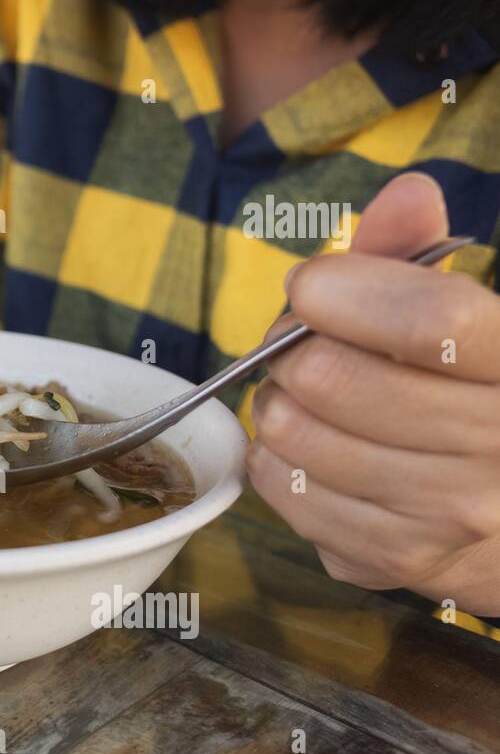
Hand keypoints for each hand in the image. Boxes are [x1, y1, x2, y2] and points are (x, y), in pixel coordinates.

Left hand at [247, 173, 499, 615]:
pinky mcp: (389, 560)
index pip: (435, 322)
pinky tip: (316, 452)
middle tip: (304, 347)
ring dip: (280, 405)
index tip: (312, 285)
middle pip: (333, 378)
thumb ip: (425, 257)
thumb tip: (406, 193)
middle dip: (293, 348)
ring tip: (313, 401)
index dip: (350, 291)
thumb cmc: (477, 401)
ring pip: (291, 433)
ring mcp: (445, 516)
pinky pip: (279, 487)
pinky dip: (276, 459)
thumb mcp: (473, 326)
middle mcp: (497, 450)